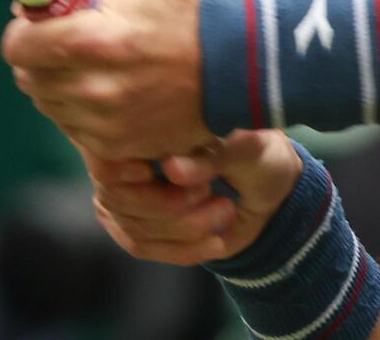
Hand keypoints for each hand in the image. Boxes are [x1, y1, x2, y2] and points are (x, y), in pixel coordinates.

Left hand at [1, 0, 210, 158]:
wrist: (233, 66)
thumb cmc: (181, 11)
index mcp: (93, 39)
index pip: (18, 45)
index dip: (24, 32)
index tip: (39, 25)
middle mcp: (94, 88)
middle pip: (27, 77)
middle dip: (41, 57)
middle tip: (73, 44)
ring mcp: (103, 124)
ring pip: (47, 103)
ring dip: (61, 84)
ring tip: (100, 67)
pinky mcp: (114, 147)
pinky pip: (71, 127)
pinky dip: (84, 110)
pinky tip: (114, 92)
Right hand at [82, 129, 301, 264]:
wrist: (270, 187)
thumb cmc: (256, 153)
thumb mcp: (245, 150)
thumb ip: (210, 158)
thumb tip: (171, 169)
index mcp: (146, 129)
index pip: (109, 155)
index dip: (125, 171)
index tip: (160, 171)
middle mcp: (127, 162)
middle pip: (117, 198)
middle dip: (167, 206)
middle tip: (209, 192)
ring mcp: (130, 199)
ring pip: (134, 229)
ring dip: (183, 229)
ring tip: (224, 211)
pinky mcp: (144, 229)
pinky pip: (145, 247)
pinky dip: (183, 250)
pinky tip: (216, 241)